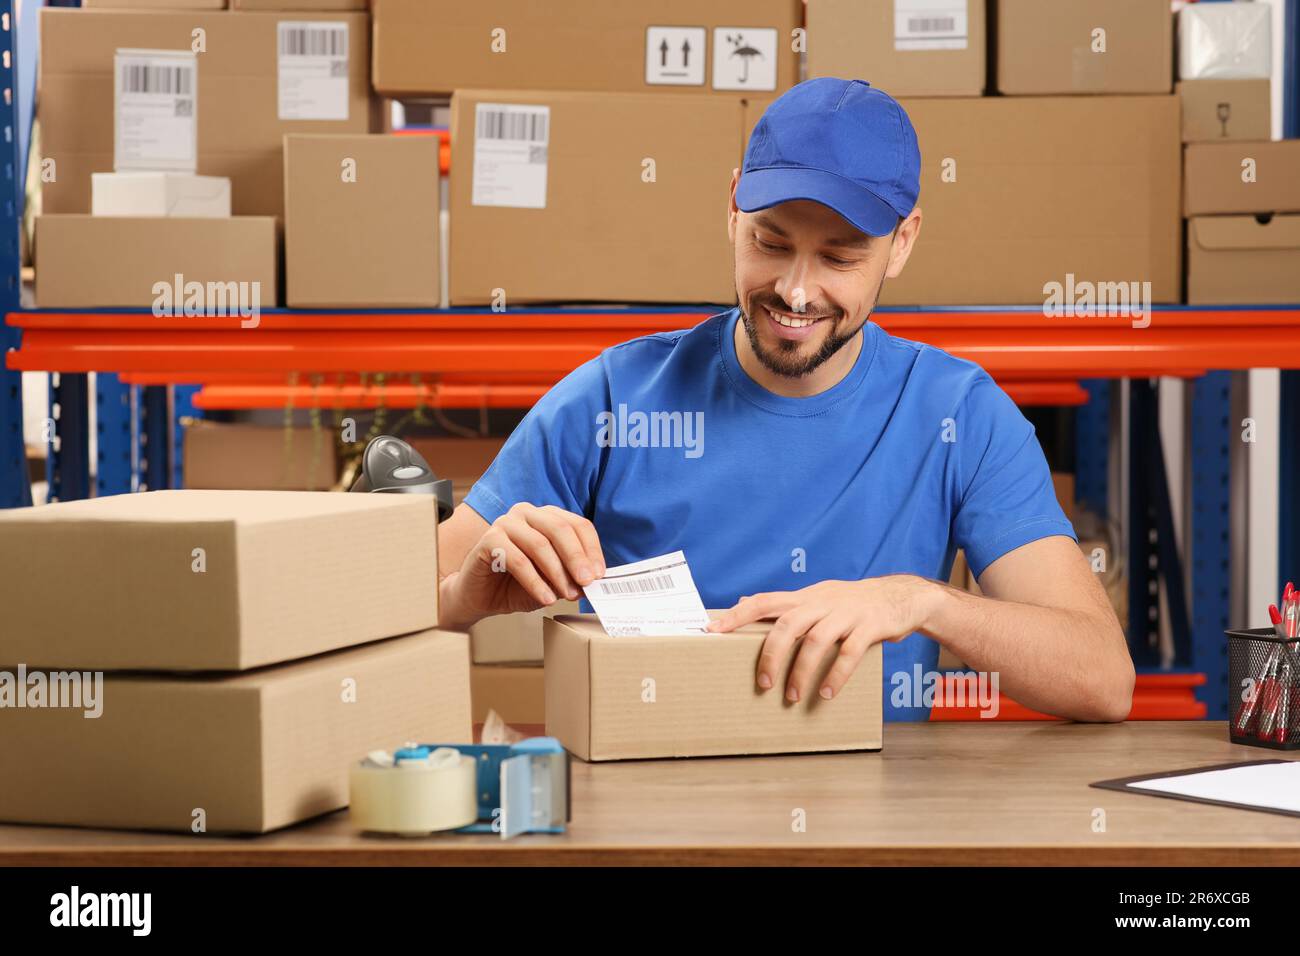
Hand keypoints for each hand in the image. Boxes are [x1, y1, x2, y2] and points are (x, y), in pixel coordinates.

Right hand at [440, 503, 605, 630]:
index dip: (592, 550)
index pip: (578, 525)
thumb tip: (593, 580)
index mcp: (546, 517)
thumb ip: (571, 577)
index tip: (599, 575)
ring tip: (565, 595)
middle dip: (577, 558)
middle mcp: (526, 513)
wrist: (479, 597)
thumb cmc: (515, 585)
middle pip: (561, 529)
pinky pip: (518, 560)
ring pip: (540, 544)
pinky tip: (545, 599)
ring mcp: (505, 523)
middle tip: (587, 583)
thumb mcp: (552, 581)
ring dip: (557, 573)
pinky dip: (535, 582)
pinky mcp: (488, 540)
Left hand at [706, 576, 934, 701]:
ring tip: (793, 696)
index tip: (712, 629)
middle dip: (771, 654)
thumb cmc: (852, 602)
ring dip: (802, 671)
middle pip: (788, 623)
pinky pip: (849, 652)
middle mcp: (822, 601)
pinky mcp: (870, 626)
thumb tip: (745, 603)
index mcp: (806, 596)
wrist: (902, 596)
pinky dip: (836, 674)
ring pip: (816, 640)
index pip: (764, 601)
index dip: (737, 614)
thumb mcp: (818, 597)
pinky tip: (826, 693)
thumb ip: (786, 604)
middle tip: (763, 684)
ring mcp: (846, 613)